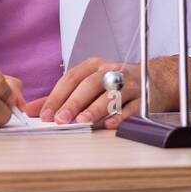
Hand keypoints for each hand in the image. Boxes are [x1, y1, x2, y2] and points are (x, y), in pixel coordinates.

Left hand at [31, 56, 190, 129]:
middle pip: (89, 85)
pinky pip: (131, 108)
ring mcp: (128, 84)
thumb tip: (33, 110)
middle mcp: (111, 71)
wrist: (156, 80)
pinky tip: (109, 126)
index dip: (57, 96)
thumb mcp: (87, 84)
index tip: (45, 114)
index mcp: (94, 65)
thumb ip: (60, 96)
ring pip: (110, 95)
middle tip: (61, 119)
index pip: (71, 79)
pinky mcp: (143, 98)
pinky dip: (120, 117)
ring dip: (95, 109)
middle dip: (73, 102)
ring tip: (82, 122)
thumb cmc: (115, 83)